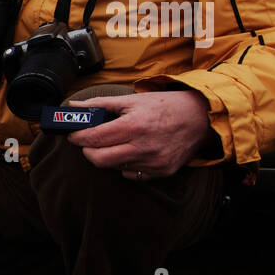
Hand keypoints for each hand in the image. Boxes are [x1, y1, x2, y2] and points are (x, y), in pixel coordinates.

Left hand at [65, 90, 212, 180]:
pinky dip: (126, 165)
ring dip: (109, 156)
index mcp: (134, 126)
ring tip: (118, 142)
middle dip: (88, 151)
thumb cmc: (165, 106)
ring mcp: (154, 162)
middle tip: (89, 142)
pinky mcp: (162, 172)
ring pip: (115, 167)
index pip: (94, 138)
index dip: (78, 137)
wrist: (201, 118)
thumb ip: (100, 104)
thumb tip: (73, 107)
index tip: (73, 135)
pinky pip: (132, 174)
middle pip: (99, 160)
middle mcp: (144, 147)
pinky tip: (134, 151)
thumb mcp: (132, 100)